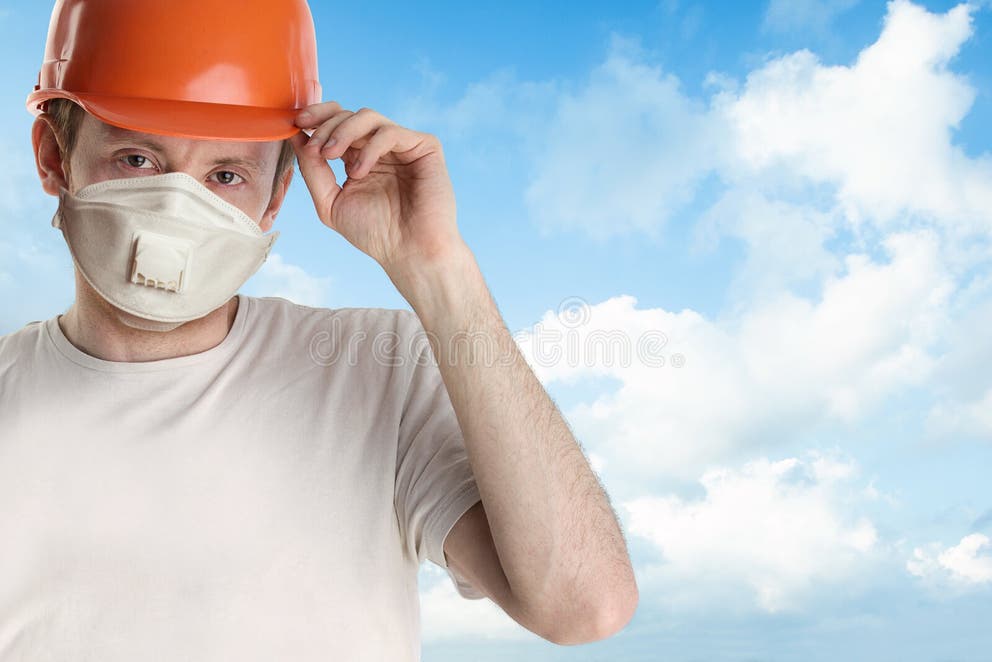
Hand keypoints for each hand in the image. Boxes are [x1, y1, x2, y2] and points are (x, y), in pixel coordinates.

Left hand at [291, 102, 465, 276]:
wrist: (410, 252)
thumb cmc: (375, 234)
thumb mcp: (330, 202)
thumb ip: (312, 170)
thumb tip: (294, 137)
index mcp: (361, 158)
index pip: (338, 122)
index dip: (318, 116)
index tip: (298, 124)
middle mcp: (382, 149)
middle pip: (350, 114)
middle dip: (327, 126)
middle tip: (316, 148)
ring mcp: (404, 146)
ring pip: (369, 116)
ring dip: (343, 132)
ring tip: (332, 157)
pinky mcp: (425, 147)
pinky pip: (390, 132)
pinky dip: (369, 147)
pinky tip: (360, 171)